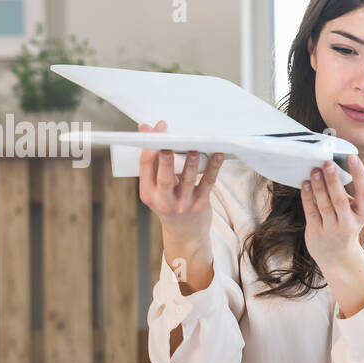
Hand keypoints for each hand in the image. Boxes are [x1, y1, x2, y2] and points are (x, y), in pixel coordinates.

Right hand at [137, 119, 224, 291]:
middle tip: (169, 139)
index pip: (145, 166)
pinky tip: (218, 155)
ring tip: (194, 146)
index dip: (150, 146)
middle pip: (164, 175)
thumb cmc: (169, 204)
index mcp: (148, 193)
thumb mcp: (155, 187)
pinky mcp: (200, 205)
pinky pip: (207, 183)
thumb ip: (153, 161)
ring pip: (187, 179)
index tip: (158, 129)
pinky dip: (213, 168)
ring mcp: (183, 204)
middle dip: (165, 156)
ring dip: (191, 161)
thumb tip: (147, 128)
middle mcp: (163, 200)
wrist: (185, 235)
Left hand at [300, 154, 363, 270]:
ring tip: (314, 170)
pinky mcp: (317, 233)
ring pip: (324, 204)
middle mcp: (349, 223)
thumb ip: (347, 194)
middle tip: (328, 163)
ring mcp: (332, 230)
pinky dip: (308, 196)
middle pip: (340, 199)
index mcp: (363, 213)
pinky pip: (311, 211)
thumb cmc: (345, 226)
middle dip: (333, 180)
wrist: (338, 257)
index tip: (352, 157)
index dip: (360, 174)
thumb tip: (333, 168)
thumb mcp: (354, 211)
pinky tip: (305, 184)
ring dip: (318, 185)